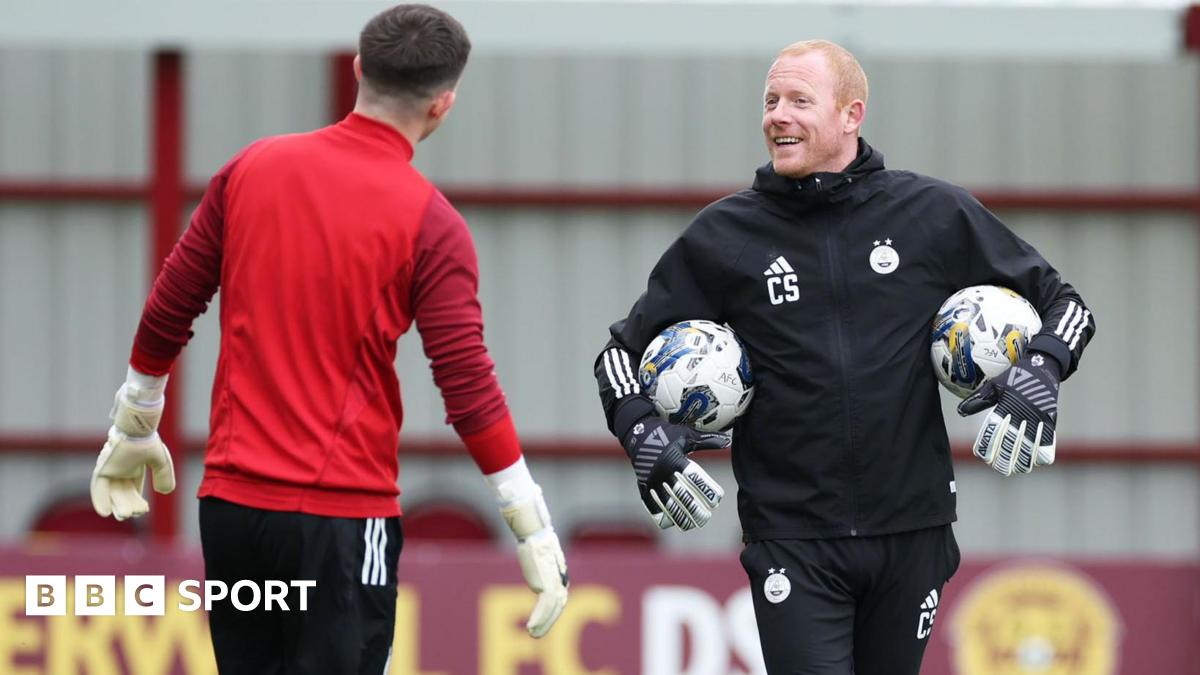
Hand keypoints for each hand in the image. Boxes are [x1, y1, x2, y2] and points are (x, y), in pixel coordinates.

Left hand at [91, 371, 175, 519]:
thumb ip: (163, 475)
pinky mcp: (103, 468)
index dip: (136, 500)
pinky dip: (100, 499)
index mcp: (133, 467)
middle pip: (122, 492)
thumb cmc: (148, 440)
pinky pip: (98, 487)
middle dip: (127, 504)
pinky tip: (104, 513)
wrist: (138, 427)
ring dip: (117, 504)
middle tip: (133, 515)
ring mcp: (110, 469)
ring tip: (123, 516)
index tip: (143, 509)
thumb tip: (165, 492)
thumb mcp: (161, 461)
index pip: (132, 489)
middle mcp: (119, 470)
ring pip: (112, 492)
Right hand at [499, 487, 568, 637]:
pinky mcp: (546, 584)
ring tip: (533, 636)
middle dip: (550, 620)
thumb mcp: (534, 541)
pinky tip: (530, 629)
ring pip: (554, 608)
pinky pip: (545, 607)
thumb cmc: (531, 527)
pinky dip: (539, 619)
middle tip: (537, 635)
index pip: (560, 591)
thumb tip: (525, 529)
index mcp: (557, 567)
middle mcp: (559, 574)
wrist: (531, 525)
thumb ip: (533, 545)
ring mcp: (555, 580)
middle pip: (560, 602)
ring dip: (544, 624)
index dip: (554, 607)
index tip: (544, 618)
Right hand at [622, 417, 727, 530]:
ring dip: (683, 517)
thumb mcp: (687, 435)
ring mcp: (652, 482)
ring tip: (695, 523)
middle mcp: (663, 472)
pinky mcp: (644, 488)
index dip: (707, 491)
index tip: (717, 499)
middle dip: (697, 509)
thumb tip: (728, 441)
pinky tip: (676, 522)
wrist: (636, 431)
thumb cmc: (666, 434)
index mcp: (675, 459)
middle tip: (707, 515)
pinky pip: (653, 508)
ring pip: (669, 506)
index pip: (695, 479)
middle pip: (683, 496)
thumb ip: (708, 441)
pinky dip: (665, 517)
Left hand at [958, 351, 1059, 475]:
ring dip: (1023, 460)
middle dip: (1005, 458)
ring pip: (1030, 444)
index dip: (988, 445)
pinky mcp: (1051, 418)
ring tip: (1016, 468)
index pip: (994, 429)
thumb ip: (979, 401)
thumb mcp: (995, 385)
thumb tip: (960, 413)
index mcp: (1006, 404)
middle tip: (999, 468)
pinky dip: (1043, 453)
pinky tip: (1036, 462)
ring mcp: (1038, 416)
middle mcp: (1021, 411)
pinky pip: (1049, 440)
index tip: (983, 457)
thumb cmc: (1015, 377)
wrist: (1043, 364)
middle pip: (1012, 441)